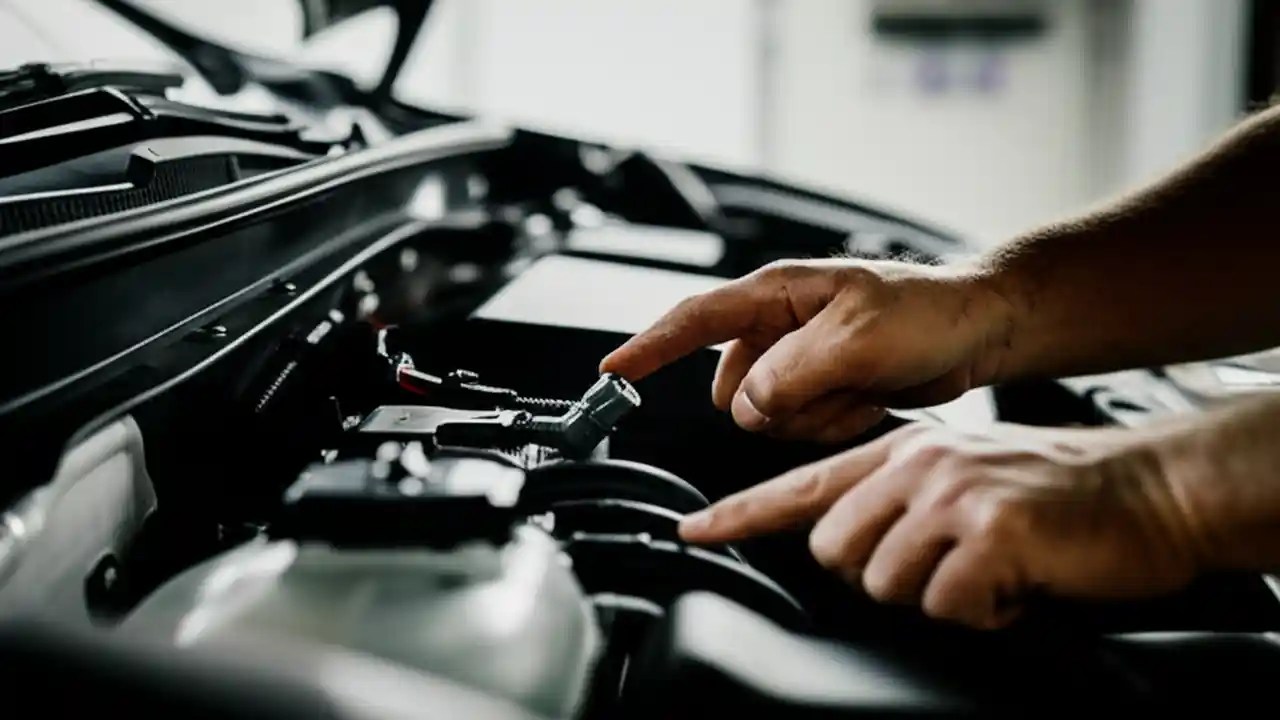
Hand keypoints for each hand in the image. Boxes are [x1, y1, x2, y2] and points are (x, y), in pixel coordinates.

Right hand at [599, 258, 1017, 442]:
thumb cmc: (927, 314)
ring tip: (860, 385)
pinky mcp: (817, 389)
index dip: (647, 348)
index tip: (611, 375)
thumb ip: (791, 373)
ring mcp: (795, 361)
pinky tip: (868, 396)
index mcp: (776, 295)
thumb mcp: (859, 339)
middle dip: (780, 402)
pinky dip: (834, 423)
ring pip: (765, 417)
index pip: (693, 320)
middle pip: (733, 389)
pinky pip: (798, 428)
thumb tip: (745, 405)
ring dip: (814, 415)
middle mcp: (777, 328)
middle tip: (837, 381)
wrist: (976, 333)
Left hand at [677, 420, 1203, 628]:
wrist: (1149, 489)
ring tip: (990, 568)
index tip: (693, 529)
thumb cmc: (1059, 493)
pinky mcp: (988, 529)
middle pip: (832, 551)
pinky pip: (945, 604)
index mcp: (903, 455)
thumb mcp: (967, 479)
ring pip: (883, 582)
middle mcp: (916, 466)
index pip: (801, 485)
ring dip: (939, 595)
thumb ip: (902, 504)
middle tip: (948, 566)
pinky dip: (982, 610)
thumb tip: (854, 551)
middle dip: (882, 576)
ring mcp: (949, 494)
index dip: (741, 514)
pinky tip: (1016, 580)